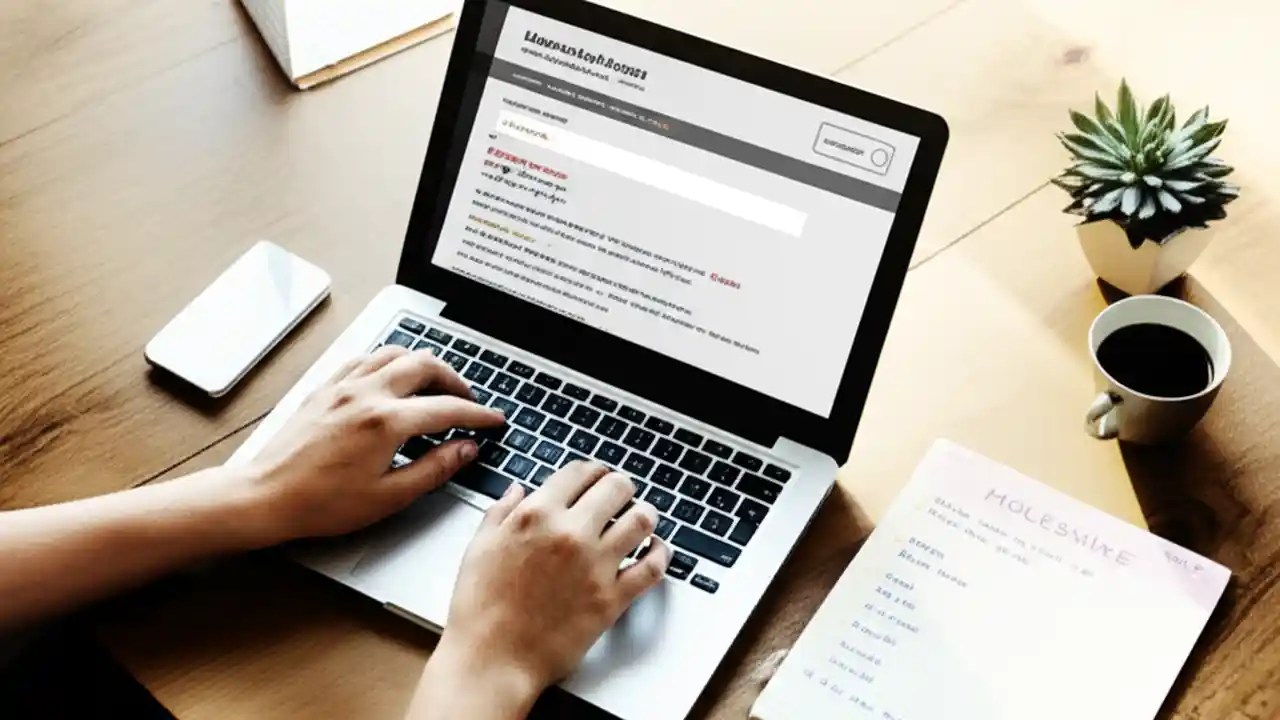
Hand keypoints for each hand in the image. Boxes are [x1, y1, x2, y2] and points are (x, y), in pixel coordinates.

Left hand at [244, 345, 505, 544]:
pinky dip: (388, 361)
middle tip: (468, 399)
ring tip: (435, 383)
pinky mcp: (325, 388)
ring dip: (422, 363)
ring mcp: (343, 386)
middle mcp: (367, 395)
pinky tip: (392, 377)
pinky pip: (365, 359)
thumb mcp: (389, 497)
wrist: (266, 496)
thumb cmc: (320, 503)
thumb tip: (465, 450)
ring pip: (395, 353)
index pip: (447, 408)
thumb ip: (434, 469)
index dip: (477, 414)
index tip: (492, 420)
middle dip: (455, 378)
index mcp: (387, 423)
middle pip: (425, 365)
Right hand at [426, 462, 670, 711]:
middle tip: (621, 494)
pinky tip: (656, 549)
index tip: (596, 475)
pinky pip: (652, 567)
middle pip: (617, 487)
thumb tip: (517, 491)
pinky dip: (661, 553)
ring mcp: (595, 565)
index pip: (580, 471)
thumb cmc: (480, 610)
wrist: (491, 660)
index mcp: (536, 515)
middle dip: (621, 486)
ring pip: (642, 519)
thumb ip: (500, 513)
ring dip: (645, 513)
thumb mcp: (478, 549)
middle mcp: (570, 533)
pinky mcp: (612, 598)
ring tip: (641, 517)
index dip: (592, 470)